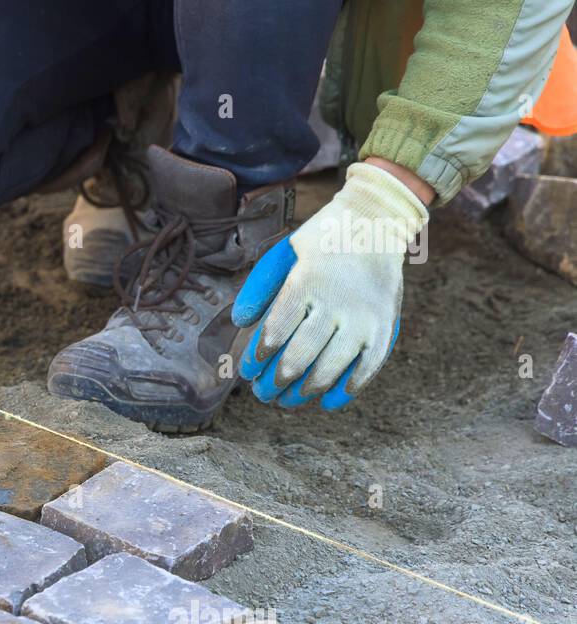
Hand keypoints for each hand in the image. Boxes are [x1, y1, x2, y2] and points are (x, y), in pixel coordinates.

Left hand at [231, 162, 428, 409]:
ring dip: (304, 391)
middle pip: (300, 357)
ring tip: (286, 400)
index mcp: (306, 283)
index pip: (275, 332)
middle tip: (261, 393)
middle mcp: (336, 302)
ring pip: (330, 368)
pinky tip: (327, 401)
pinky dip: (347, 389)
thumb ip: (259, 287)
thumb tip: (239, 323)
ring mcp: (364, 317)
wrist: (376, 222)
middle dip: (275, 382)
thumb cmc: (320, 241)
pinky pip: (367, 368)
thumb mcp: (284, 253)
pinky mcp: (385, 326)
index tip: (247, 370)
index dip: (257, 358)